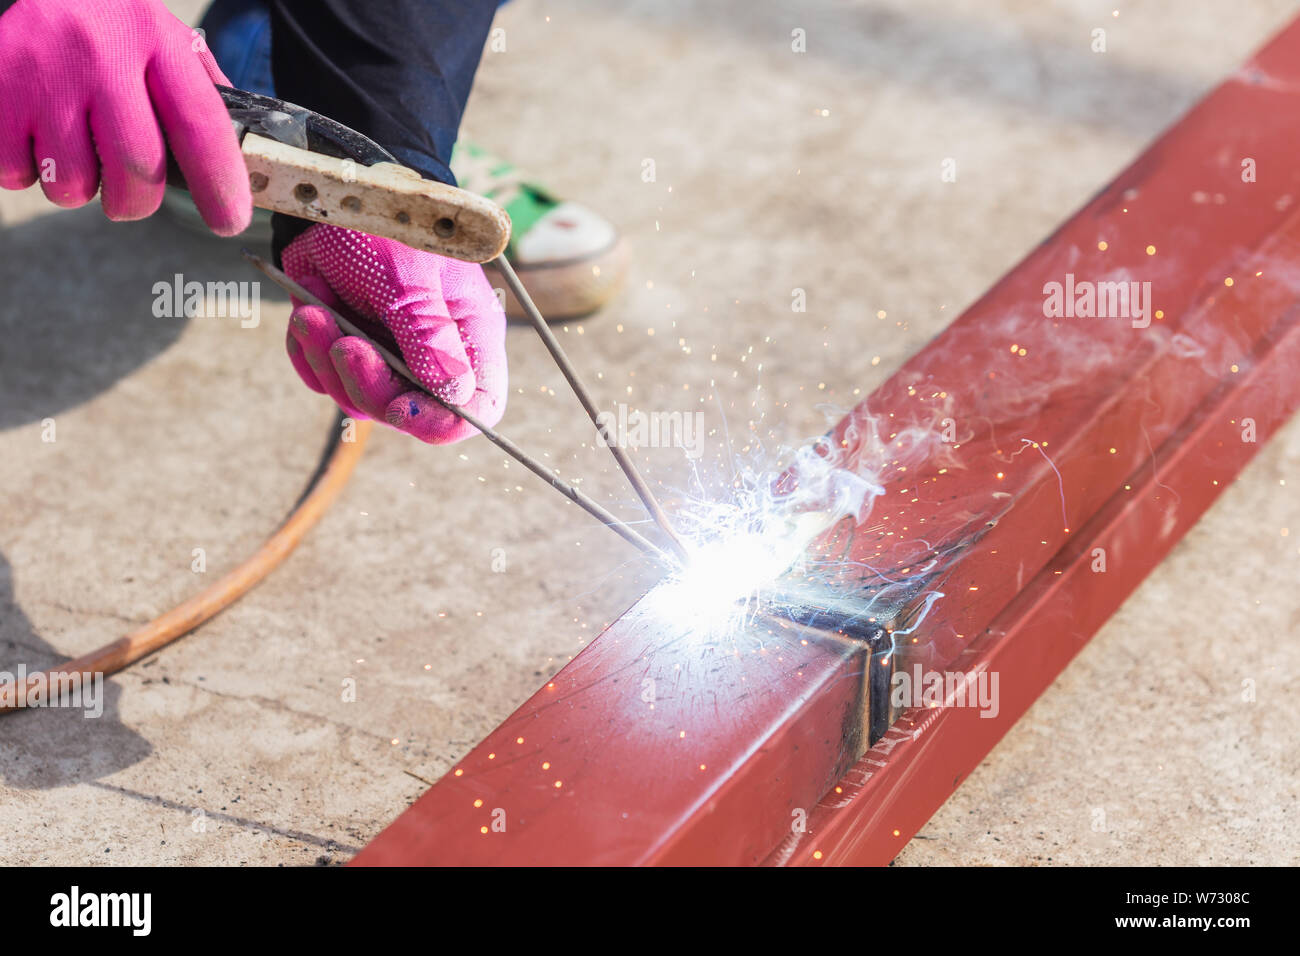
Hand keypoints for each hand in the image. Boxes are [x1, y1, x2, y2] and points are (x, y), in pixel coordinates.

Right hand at [0, 0, 250, 234]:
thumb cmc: (118, 25)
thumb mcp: (169, 40)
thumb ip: (204, 94)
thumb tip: (242, 165)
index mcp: (159, 44)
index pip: (201, 124)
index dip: (220, 183)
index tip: (230, 223)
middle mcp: (103, 55)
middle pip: (136, 166)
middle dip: (137, 204)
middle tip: (130, 202)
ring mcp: (45, 71)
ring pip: (70, 180)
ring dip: (77, 189)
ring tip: (74, 154)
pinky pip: (15, 171)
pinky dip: (25, 173)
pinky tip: (34, 140)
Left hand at [281, 223, 507, 443]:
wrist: (333, 201)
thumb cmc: (388, 230)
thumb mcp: (411, 280)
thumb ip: (430, 337)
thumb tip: (457, 397)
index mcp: (469, 338)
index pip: (476, 407)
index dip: (442, 421)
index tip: (401, 406)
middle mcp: (433, 357)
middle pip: (408, 413)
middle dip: (368, 384)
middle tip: (344, 343)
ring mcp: (387, 359)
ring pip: (357, 400)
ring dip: (328, 361)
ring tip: (313, 311)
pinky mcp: (346, 353)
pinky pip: (321, 378)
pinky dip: (308, 349)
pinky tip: (308, 309)